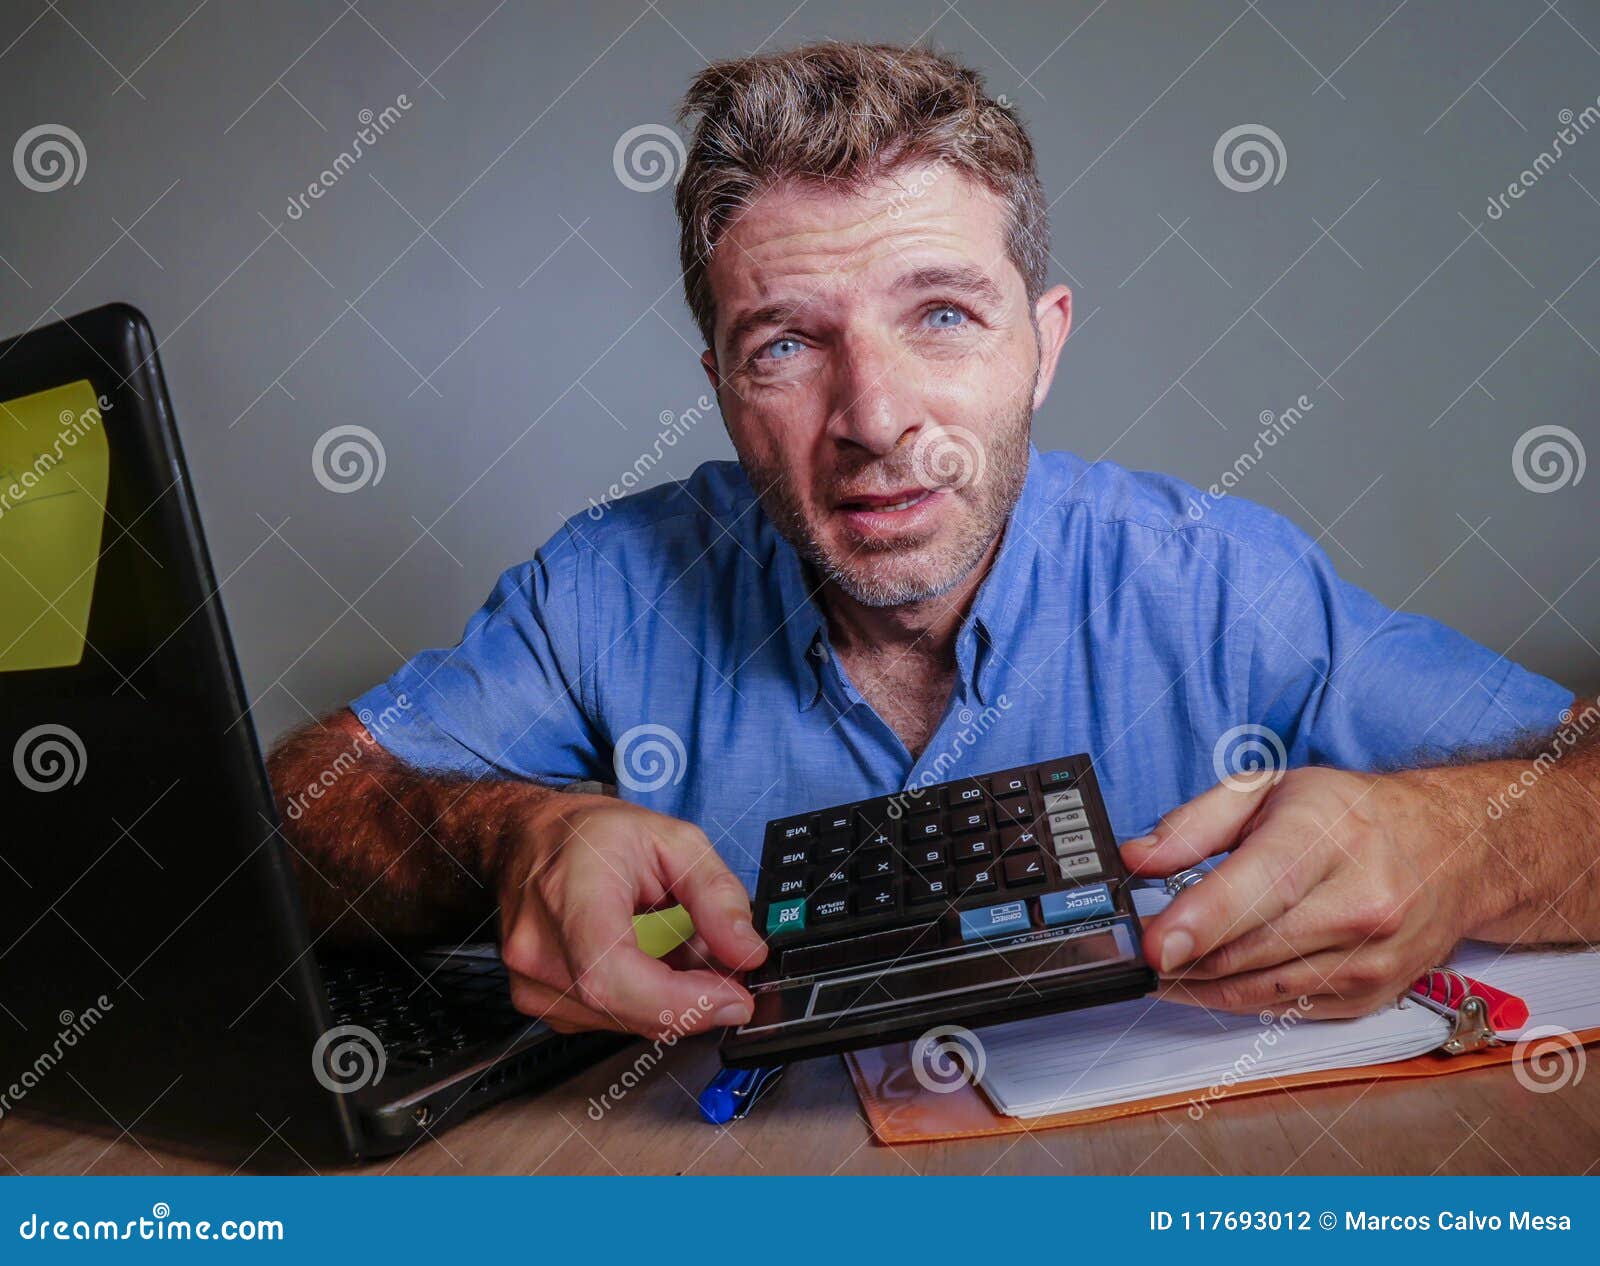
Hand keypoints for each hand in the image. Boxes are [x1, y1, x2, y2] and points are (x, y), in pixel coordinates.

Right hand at [496, 794, 767, 1036]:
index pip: (612, 976)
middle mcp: (539, 949)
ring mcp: (532, 982)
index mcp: (570, 895)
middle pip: (626, 1007)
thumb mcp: (672, 840)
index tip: (732, 998)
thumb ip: (717, 894)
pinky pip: (606, 1018)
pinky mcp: (538, 1001)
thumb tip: (747, 951)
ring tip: (685, 950)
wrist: (526, 838)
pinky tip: (654, 964)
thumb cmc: (588, 834)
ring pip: (622, 1020)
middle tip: (729, 969)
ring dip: (670, 1000)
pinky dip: (645, 1000)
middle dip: (693, 999)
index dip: (679, 1002)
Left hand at [1121, 767, 1479, 1018]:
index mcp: (1328, 838)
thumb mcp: (1268, 790)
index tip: (1153, 944)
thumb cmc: (1353, 815)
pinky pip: (1280, 1009)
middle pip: (1247, 949)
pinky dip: (1235, 997)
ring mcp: (1369, 958)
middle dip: (1181, 955)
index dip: (1200, 922)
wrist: (1454, 849)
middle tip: (1139, 947)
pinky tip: (1208, 978)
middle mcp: (1359, 904)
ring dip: (1199, 983)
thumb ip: (1195, 824)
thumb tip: (1136, 859)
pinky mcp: (1369, 995)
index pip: (1259, 889)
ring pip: (1258, 988)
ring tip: (1164, 963)